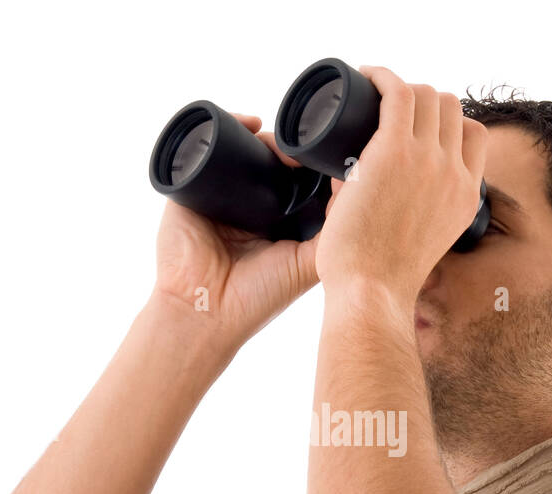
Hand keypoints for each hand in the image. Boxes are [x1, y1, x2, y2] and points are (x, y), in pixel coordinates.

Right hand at [150, 113, 319, 350]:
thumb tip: (363, 191)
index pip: (297, 181)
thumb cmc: (256, 298)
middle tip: (313, 137)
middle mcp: (247, 205)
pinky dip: (228, 125)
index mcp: (274, 221)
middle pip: (272, 160)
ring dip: (266, 136)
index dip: (315, 164)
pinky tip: (252, 122)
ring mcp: (217, 194)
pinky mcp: (188, 186)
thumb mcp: (306, 263)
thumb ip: (333, 234)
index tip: (338, 150)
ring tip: (285, 137)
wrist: (204, 312)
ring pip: (244, 149)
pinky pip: (206, 147)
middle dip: (292, 144)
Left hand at [315, 66, 486, 307]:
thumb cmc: (377, 279)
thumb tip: (351, 183)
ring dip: (402, 88)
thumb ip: (404, 212)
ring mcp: (429, 161)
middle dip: (423, 102)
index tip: (418, 126)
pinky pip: (397, 92)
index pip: (472, 136)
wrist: (371, 293)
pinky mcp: (395, 151)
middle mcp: (455, 174)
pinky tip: (365, 75)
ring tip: (374, 93)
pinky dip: (381, 76)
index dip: (446, 123)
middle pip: (451, 108)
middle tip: (388, 110)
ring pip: (427, 95)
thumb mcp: (415, 244)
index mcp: (466, 197)